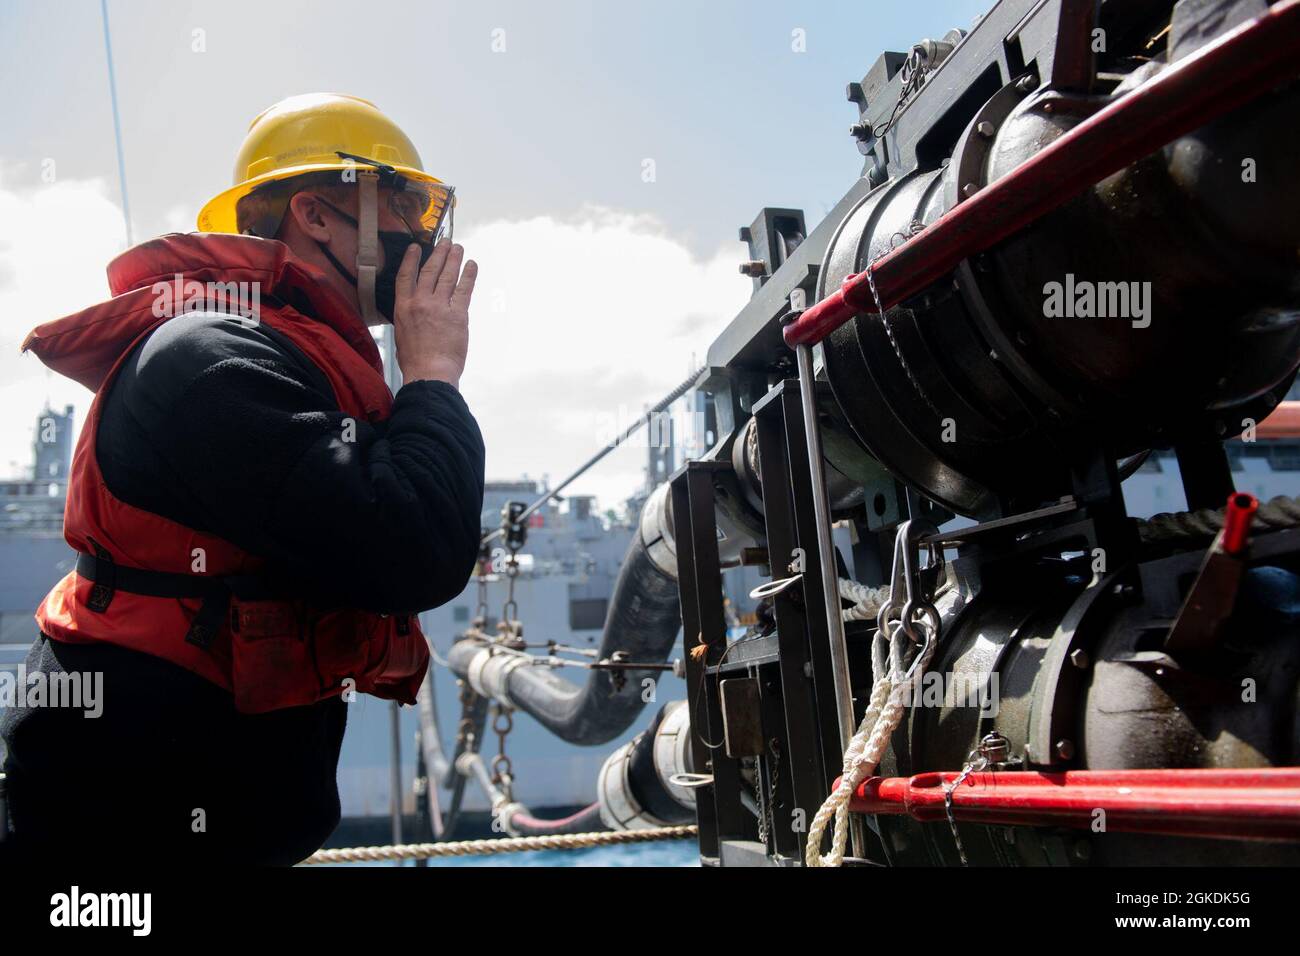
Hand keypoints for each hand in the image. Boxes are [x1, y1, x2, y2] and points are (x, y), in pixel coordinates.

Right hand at [393, 239, 476, 388]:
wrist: (430, 372)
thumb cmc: (415, 361)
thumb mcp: (402, 335)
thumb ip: (408, 318)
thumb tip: (413, 312)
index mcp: (403, 308)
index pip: (406, 276)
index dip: (411, 259)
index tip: (415, 248)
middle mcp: (420, 303)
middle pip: (430, 271)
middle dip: (438, 254)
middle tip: (445, 242)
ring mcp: (439, 307)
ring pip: (447, 276)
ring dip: (454, 260)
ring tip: (459, 248)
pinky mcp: (458, 314)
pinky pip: (464, 290)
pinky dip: (469, 275)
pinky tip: (472, 266)